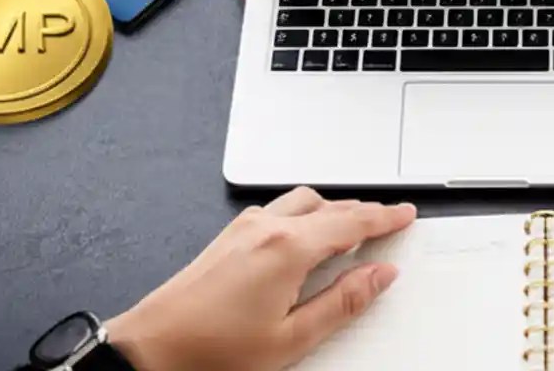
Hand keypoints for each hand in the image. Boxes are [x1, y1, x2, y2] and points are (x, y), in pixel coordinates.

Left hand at [105, 188, 415, 370]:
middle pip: (329, 206)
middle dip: (362, 211)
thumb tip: (377, 277)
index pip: (352, 222)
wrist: (149, 351)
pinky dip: (306, 214)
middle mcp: (265, 228)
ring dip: (333, 208)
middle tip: (387, 220)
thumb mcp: (292, 339)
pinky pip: (279, 210)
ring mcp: (243, 229)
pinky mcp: (227, 237)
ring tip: (353, 225)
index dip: (384, 217)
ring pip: (302, 202)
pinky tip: (306, 232)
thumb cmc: (210, 351)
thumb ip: (342, 303)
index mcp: (288, 248)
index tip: (404, 214)